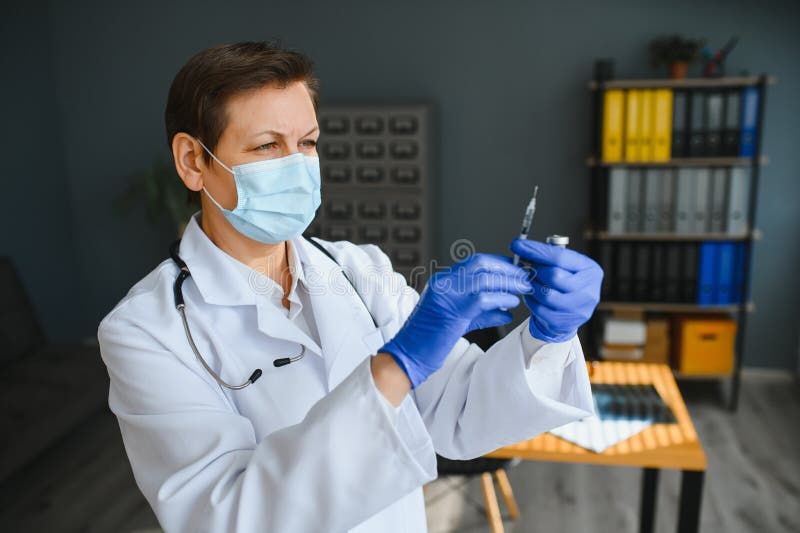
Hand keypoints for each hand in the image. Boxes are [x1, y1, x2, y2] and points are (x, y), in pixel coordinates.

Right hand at [380, 253, 533, 387]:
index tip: (516, 269)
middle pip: (481, 263)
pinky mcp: (452, 311)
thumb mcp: (459, 321)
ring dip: (508, 282)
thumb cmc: (430, 341)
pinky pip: (482, 298)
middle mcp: (443, 283)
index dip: (499, 263)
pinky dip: (501, 299)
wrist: (407, 355)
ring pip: (484, 277)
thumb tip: (506, 309)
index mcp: (443, 281)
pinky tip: (510, 305)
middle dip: (507, 268)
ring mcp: (446, 295)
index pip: (475, 262)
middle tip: (525, 277)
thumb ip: (482, 312)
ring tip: (523, 289)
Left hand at [510, 238, 602, 342]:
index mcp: (590, 269)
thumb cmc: (565, 283)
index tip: (517, 245)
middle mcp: (589, 290)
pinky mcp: (565, 322)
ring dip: (532, 285)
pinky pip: (540, 309)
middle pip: (554, 275)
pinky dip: (531, 300)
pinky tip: (531, 294)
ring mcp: (579, 308)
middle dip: (535, 269)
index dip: (536, 250)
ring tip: (530, 281)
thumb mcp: (566, 266)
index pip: (559, 256)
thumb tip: (521, 248)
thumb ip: (550, 257)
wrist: (569, 313)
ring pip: (546, 294)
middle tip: (527, 267)